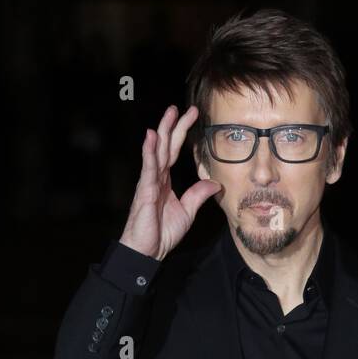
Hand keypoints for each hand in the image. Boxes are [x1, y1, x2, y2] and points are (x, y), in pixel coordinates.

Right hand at [119, 104, 222, 260]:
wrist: (147, 251)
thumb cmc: (161, 233)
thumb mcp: (187, 212)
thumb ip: (198, 195)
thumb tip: (214, 182)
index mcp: (164, 180)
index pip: (173, 151)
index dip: (183, 133)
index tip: (193, 116)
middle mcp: (155, 177)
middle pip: (165, 145)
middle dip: (174, 125)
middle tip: (183, 107)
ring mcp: (148, 182)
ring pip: (156, 151)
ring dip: (162, 131)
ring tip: (169, 113)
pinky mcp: (144, 191)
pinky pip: (148, 168)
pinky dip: (150, 152)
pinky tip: (152, 137)